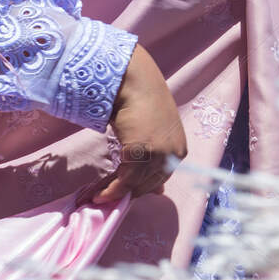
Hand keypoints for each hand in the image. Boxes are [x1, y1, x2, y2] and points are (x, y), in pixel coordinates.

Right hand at [89, 45, 186, 204]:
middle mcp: (172, 154)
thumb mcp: (154, 133)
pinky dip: (112, 189)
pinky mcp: (139, 151)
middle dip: (128, 194)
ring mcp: (157, 154)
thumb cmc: (141, 101)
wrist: (133, 80)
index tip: (126, 194)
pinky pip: (125, 179)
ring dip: (116, 194)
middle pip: (148, 184)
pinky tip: (100, 194)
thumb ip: (156, 159)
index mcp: (179, 149)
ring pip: (136, 184)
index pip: (160, 178)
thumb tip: (159, 191)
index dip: (142, 189)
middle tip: (108, 199)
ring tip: (100, 198)